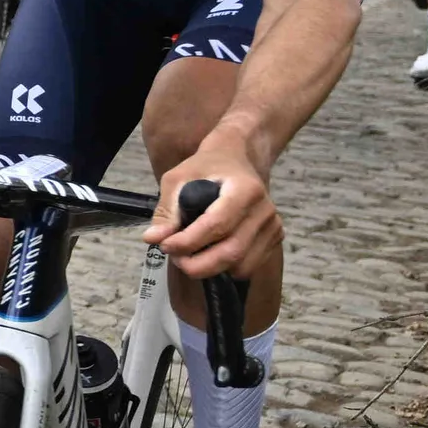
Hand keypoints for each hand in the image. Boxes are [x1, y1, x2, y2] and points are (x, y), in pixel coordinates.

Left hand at [148, 135, 271, 282]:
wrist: (236, 158)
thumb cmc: (206, 167)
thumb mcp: (178, 178)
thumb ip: (167, 209)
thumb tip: (153, 238)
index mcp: (245, 190)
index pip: (217, 225)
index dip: (188, 242)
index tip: (165, 246)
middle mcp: (264, 210)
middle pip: (232, 252)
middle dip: (197, 264)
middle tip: (175, 258)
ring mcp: (273, 226)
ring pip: (241, 265)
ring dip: (210, 269)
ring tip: (190, 255)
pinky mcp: (274, 238)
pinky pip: (249, 266)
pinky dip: (226, 268)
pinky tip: (210, 253)